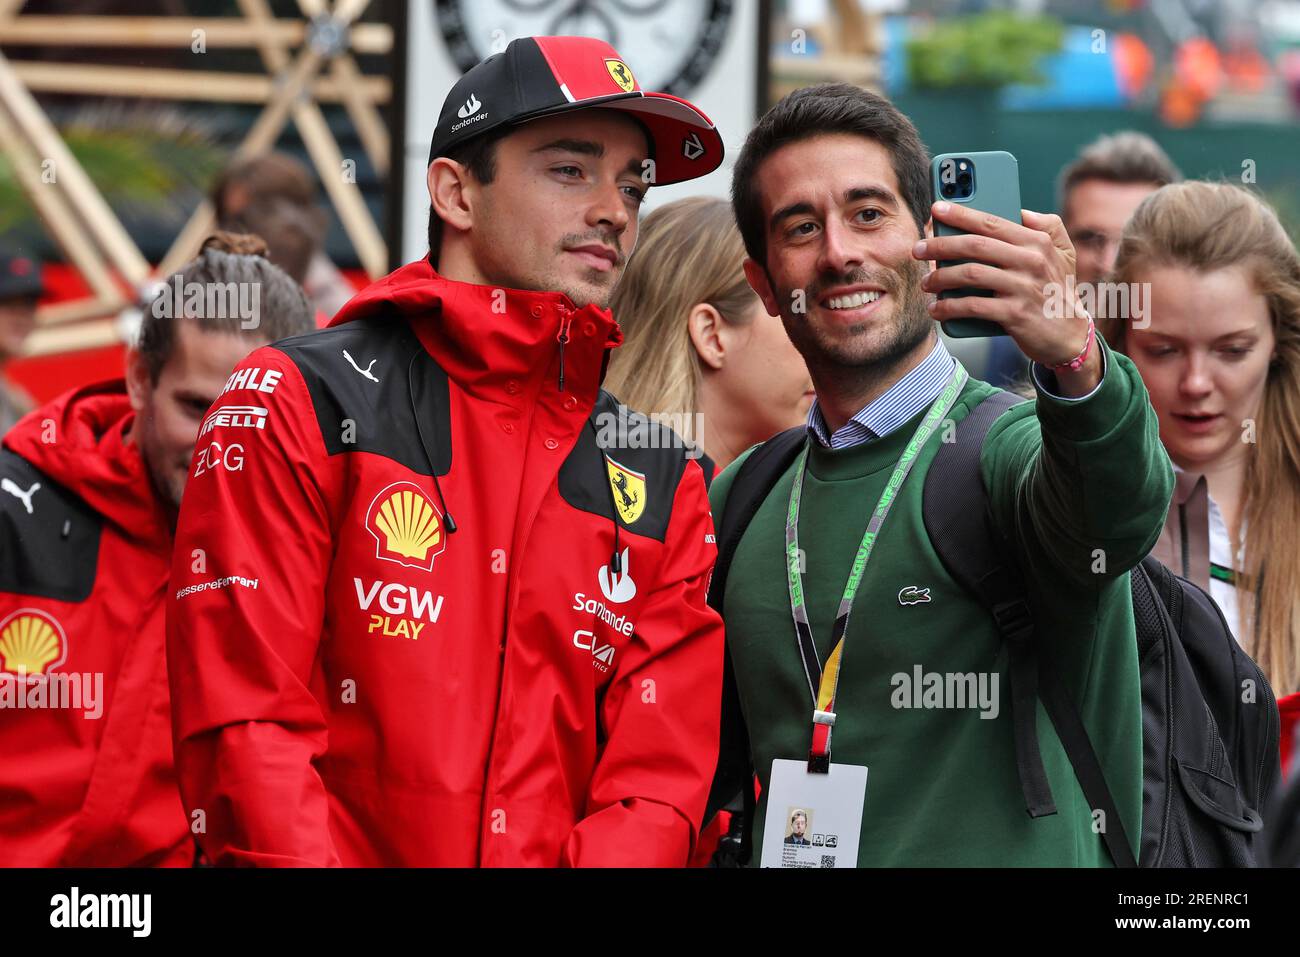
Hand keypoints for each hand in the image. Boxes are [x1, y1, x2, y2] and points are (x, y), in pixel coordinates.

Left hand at [913, 202, 1099, 392]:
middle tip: (917, 249)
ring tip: (926, 282)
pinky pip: (972, 306)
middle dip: (940, 245)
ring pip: (970, 275)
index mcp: (1037, 242)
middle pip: (974, 246)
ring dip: (940, 278)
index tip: (935, 209)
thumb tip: (1023, 210)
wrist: (1070, 337)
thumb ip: (1049, 226)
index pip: (992, 222)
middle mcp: (1031, 261)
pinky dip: (949, 307)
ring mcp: (1023, 287)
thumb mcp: (1064, 254)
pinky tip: (936, 309)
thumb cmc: (1057, 291)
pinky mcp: (1015, 314)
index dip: (961, 214)